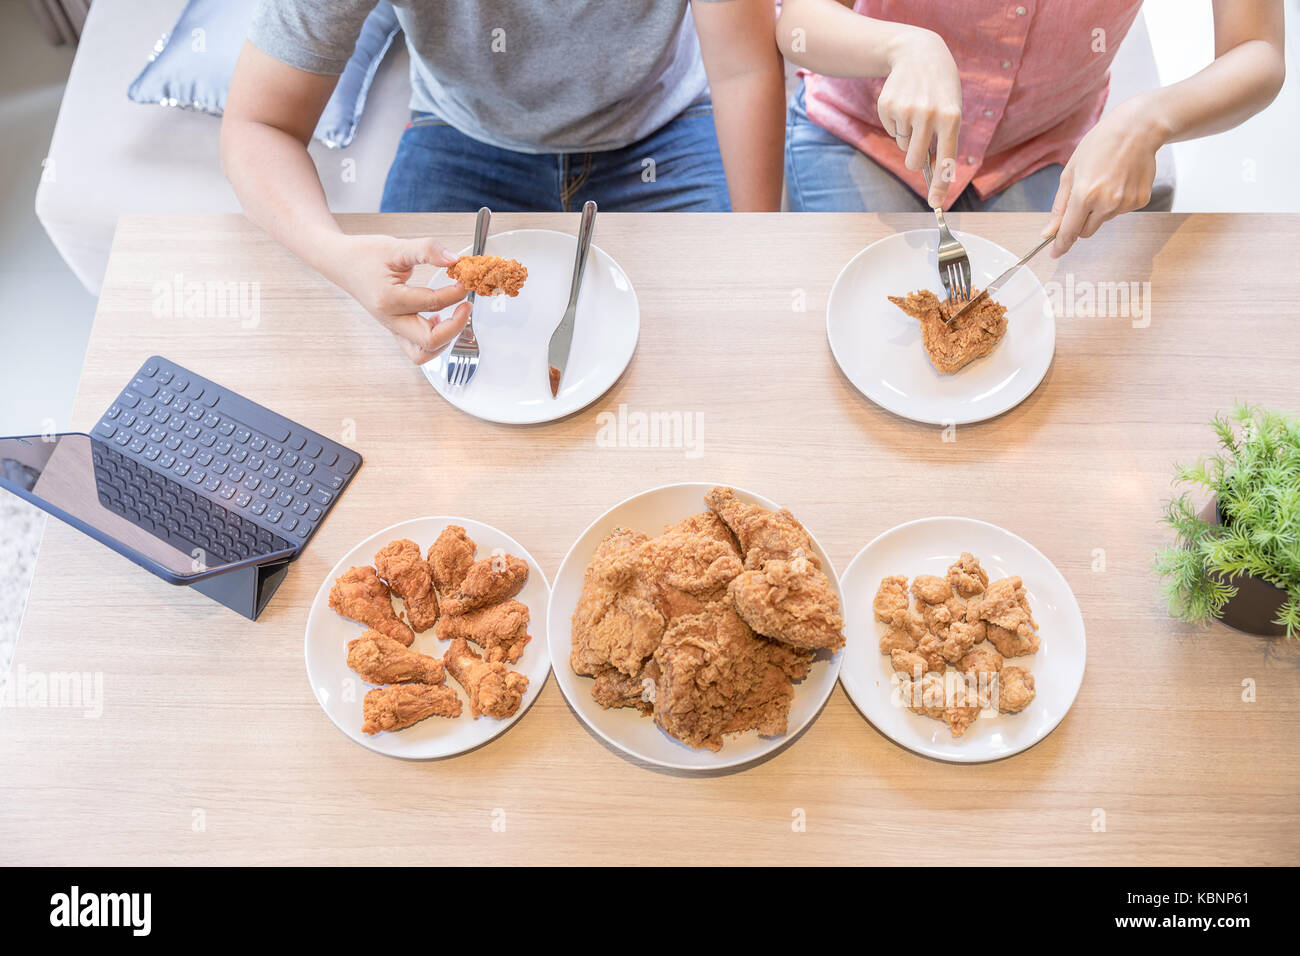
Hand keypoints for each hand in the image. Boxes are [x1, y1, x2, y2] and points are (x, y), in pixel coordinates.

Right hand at [326, 234, 470, 364]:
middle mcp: (390, 319)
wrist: (341, 263)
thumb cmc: (364, 255)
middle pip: (430, 341)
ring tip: (453, 317)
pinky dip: (433, 342)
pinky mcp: (395, 329)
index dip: (455, 293)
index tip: (464, 281)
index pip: (433, 303)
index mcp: (390, 299)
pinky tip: (437, 320)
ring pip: (422, 354)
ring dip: (444, 340)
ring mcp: (392, 328)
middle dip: (455, 326)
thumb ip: (426, 250)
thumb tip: (453, 259)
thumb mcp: (396, 246)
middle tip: (466, 305)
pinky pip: (416, 348)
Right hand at [878, 26, 961, 206]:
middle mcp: (929, 115)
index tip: (935, 204)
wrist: (919, 54)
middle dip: (916, 160)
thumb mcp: (952, 109)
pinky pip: (892, 131)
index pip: (946, 160)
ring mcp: (907, 111)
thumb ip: (944, 140)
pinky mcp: (888, 106)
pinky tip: (905, 103)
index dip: (940, 186)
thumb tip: (928, 172)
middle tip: (920, 143)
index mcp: (952, 118)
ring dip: (908, 134)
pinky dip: (897, 123)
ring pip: (903, 145)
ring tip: (916, 109)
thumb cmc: (941, 89)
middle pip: (914, 162)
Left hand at [1043, 100, 1164, 257]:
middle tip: (1082, 200)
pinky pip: (1121, 211)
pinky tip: (1119, 181)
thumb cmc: (1100, 145)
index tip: (1055, 253)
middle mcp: (1107, 203)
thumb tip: (1049, 232)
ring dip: (1099, 209)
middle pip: (1086, 231)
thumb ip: (1059, 206)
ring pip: (1104, 220)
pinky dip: (1116, 202)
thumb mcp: (1070, 172)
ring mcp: (1126, 204)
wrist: (1138, 129)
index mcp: (1085, 195)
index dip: (1061, 244)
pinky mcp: (1141, 201)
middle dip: (1080, 223)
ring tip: (1105, 181)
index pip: (1070, 231)